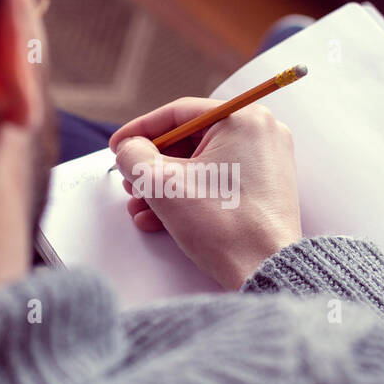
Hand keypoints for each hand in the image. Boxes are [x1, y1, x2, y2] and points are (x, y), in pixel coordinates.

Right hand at [109, 97, 302, 289]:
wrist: (264, 270)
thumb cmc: (223, 225)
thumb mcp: (163, 184)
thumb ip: (134, 155)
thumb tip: (130, 148)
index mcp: (243, 119)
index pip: (179, 114)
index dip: (140, 130)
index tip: (117, 146)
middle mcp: (261, 133)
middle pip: (190, 140)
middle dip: (152, 166)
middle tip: (130, 183)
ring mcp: (266, 161)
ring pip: (201, 164)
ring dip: (165, 185)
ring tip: (140, 207)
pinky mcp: (265, 187)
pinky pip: (218, 182)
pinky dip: (189, 195)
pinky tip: (159, 218)